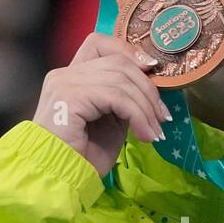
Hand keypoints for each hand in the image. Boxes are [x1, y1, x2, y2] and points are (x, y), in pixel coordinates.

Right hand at [31, 33, 170, 176]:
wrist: (61, 180)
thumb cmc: (83, 157)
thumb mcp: (110, 122)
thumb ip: (123, 100)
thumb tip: (152, 89)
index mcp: (71, 76)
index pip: (100, 43)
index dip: (128, 50)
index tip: (152, 70)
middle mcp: (65, 74)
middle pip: (118, 63)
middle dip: (147, 89)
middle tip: (162, 117)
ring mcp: (65, 83)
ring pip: (120, 79)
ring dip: (145, 108)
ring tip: (155, 132)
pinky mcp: (70, 97)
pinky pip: (115, 96)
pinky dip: (137, 115)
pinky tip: (144, 135)